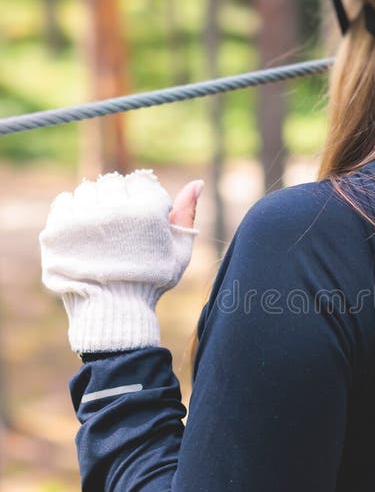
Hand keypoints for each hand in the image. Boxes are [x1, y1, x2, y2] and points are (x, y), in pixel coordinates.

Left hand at [40, 170, 203, 353]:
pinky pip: (65, 200)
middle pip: (113, 183)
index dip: (142, 198)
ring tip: (100, 231)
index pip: (140, 181)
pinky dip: (73, 211)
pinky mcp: (60, 227)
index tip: (140, 218)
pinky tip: (83, 232)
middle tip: (119, 227)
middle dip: (118, 199)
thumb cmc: (151, 280)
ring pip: (88, 189)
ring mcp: (84, 218)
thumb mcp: (180, 251)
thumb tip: (197, 182)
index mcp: (148, 211)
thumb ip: (187, 213)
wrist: (113, 310)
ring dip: (95, 204)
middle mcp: (115, 209)